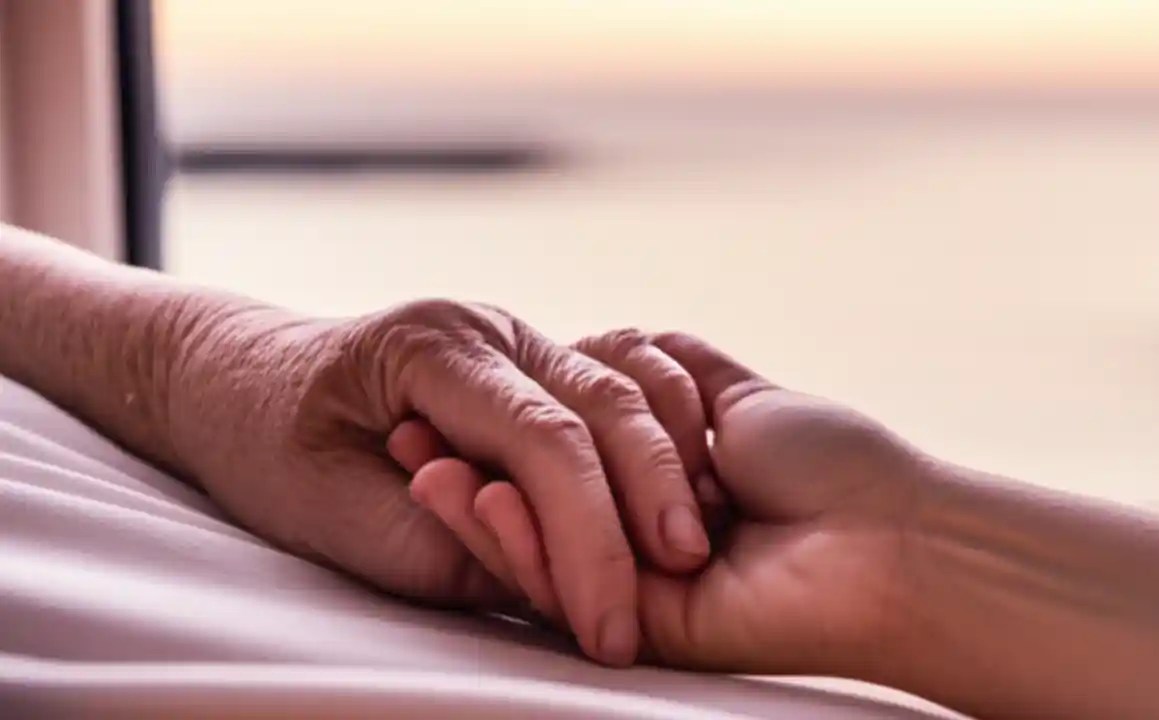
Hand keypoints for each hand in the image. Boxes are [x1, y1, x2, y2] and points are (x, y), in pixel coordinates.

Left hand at [166, 301, 710, 665]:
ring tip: (691, 557)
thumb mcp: (333, 515)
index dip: (589, 538)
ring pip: (622, 396)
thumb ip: (440, 548)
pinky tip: (684, 496)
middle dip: (648, 505)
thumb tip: (540, 580)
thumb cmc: (268, 445)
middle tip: (678, 597)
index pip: (544, 441)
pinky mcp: (533, 367)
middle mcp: (492, 329)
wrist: (237, 378)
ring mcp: (519, 338)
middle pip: (603, 407)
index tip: (609, 627)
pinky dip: (658, 444)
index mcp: (434, 346)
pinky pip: (618, 396)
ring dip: (665, 472)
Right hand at [391, 331, 928, 678]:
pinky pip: (561, 586)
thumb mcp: (728, 390)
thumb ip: (669, 370)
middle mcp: (638, 532)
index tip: (443, 395)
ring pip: (534, 545)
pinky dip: (510, 542)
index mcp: (658, 481)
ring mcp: (639, 582)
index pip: (557, 451)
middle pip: (535, 501)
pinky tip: (463, 492)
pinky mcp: (644, 624)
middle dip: (470, 468)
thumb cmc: (822, 456)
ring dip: (470, 504)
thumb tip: (621, 342)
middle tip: (402, 433)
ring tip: (413, 459)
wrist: (884, 528)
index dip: (498, 426)